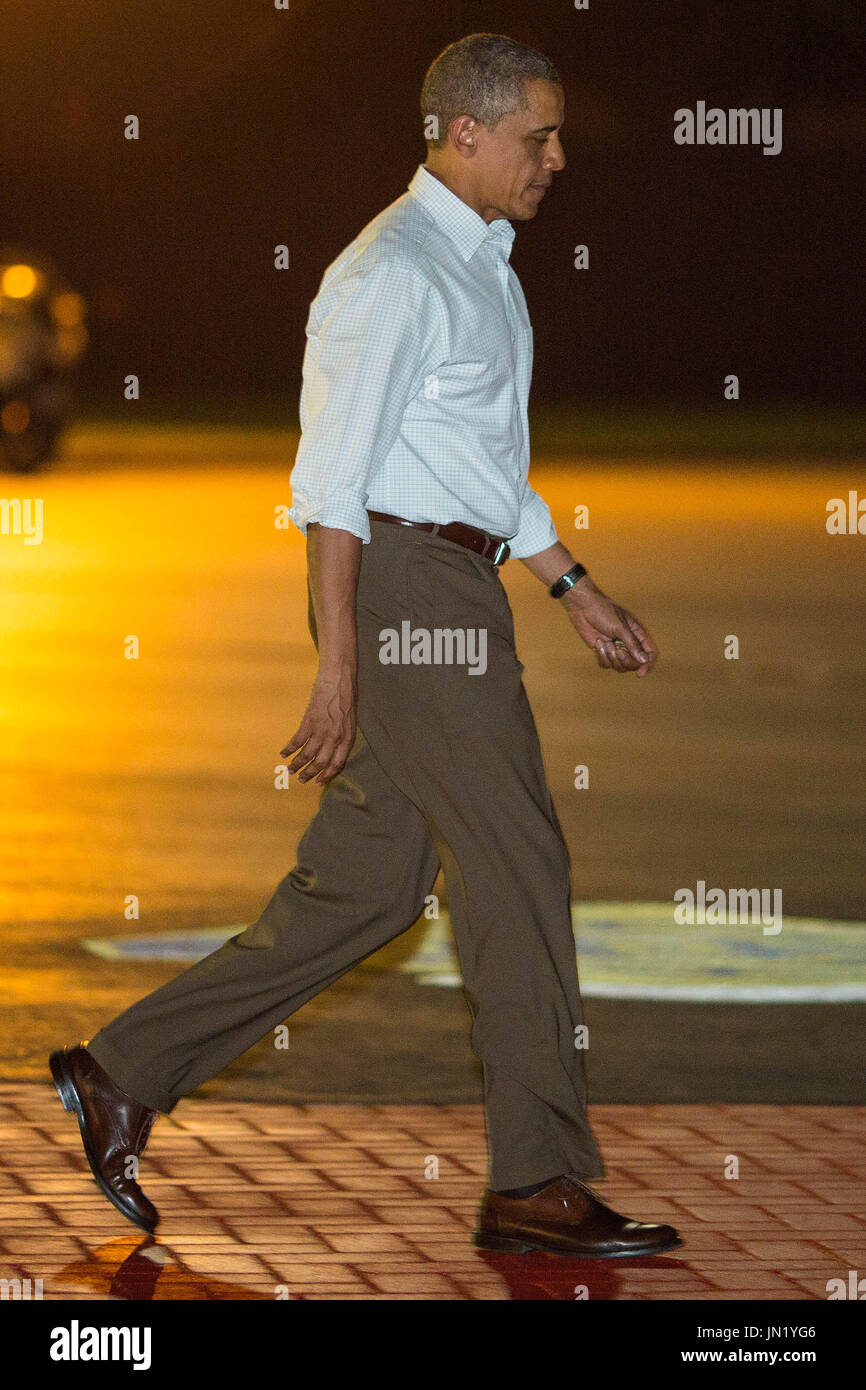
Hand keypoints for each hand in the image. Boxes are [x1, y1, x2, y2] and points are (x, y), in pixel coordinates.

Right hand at [280, 663, 357, 783]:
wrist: (339, 677)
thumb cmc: (347, 695)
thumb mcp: (350, 718)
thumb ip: (343, 734)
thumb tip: (334, 747)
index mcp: (347, 737)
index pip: (337, 764)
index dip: (327, 775)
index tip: (319, 782)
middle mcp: (335, 737)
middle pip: (320, 762)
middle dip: (309, 774)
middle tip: (301, 780)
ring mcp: (322, 729)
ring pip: (307, 754)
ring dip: (297, 764)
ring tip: (290, 770)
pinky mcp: (310, 720)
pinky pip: (297, 740)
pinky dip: (289, 748)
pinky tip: (283, 753)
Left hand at [562, 578, 657, 675]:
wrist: (583, 607)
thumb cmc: (604, 612)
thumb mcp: (620, 627)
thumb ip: (632, 644)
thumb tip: (644, 660)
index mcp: (637, 635)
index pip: (650, 653)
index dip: (647, 664)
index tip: (640, 673)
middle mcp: (628, 643)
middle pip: (634, 664)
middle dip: (625, 660)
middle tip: (617, 650)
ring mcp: (616, 648)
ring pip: (619, 666)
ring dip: (611, 657)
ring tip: (605, 642)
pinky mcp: (603, 651)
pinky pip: (606, 664)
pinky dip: (602, 656)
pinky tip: (598, 642)